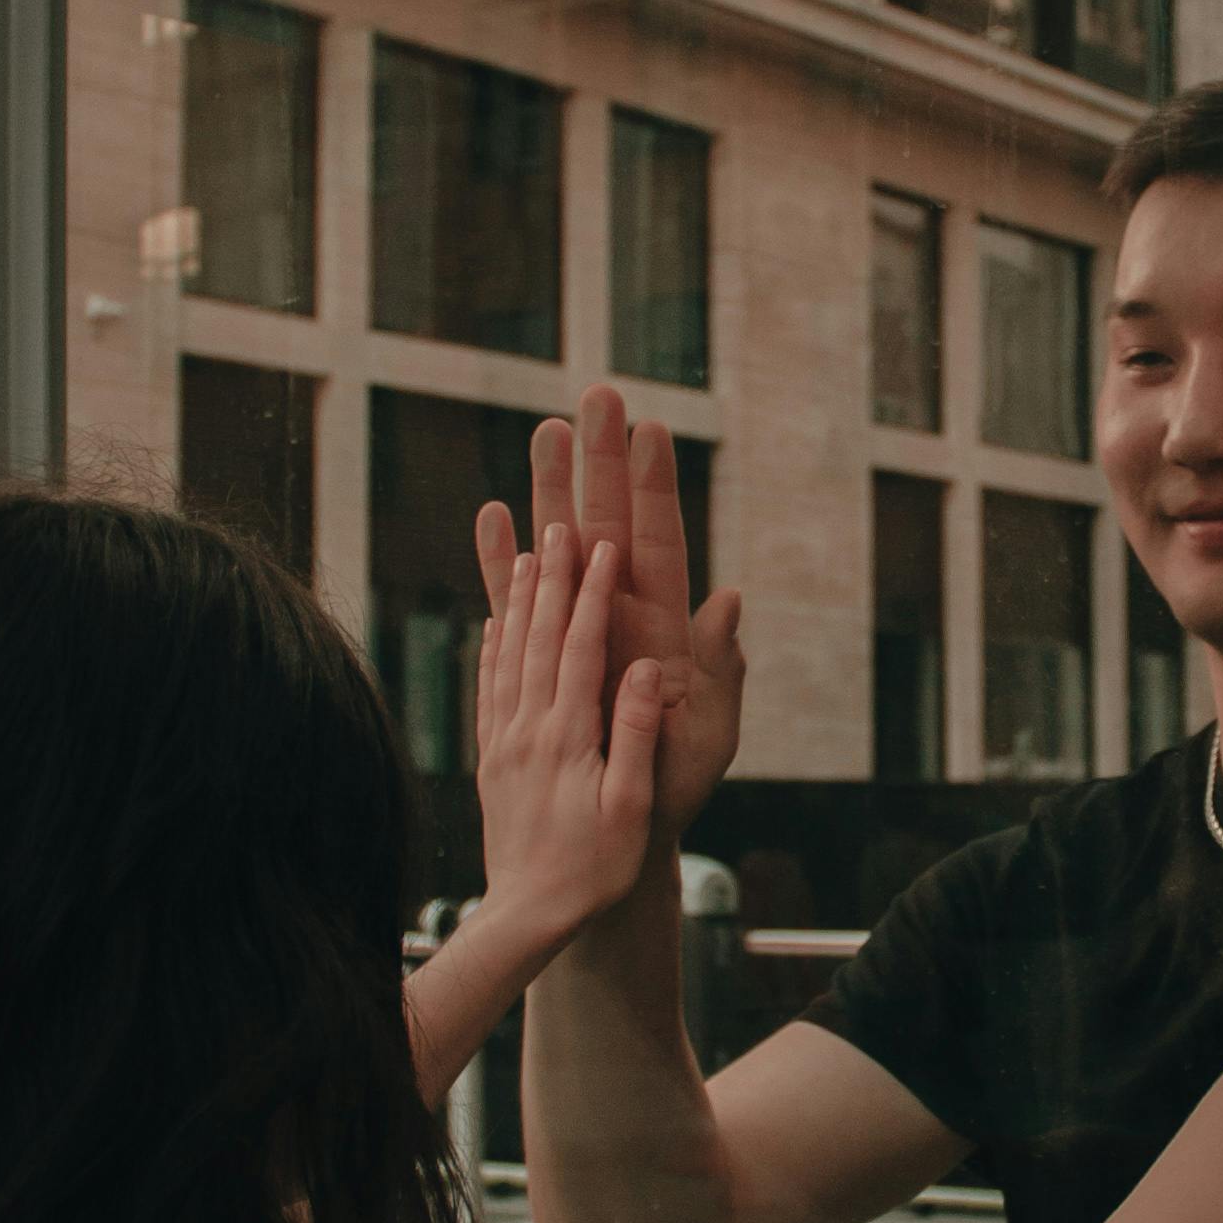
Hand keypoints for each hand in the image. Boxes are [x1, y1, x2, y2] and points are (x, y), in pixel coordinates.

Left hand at [473, 527, 665, 956]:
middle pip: (538, 638)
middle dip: (551, 578)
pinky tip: (493, 624)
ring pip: (508, 655)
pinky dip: (492, 648)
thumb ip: (637, 735)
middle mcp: (527, 730)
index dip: (592, 593)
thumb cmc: (594, 869)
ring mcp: (503, 743)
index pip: (581, 648)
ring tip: (525, 554)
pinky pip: (489, 688)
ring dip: (518, 600)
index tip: (604, 546)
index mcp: (567, 737)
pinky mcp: (491, 759)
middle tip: (560, 524)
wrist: (527, 915)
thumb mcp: (630, 807)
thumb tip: (648, 670)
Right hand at [477, 389, 744, 847]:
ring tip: (544, 432)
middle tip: (597, 396)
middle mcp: (618, 612)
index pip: (659, 540)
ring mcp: (576, 627)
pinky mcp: (537, 654)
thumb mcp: (711, 733)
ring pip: (558, 547)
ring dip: (552, 490)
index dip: (654, 487)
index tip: (652, 426)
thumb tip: (730, 599)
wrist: (624, 826)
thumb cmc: (675, 785)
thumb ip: (719, 670)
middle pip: (608, 522)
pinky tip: (491, 514)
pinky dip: (501, 559)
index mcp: (663, 625)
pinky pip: (514, 600)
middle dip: (602, 460)